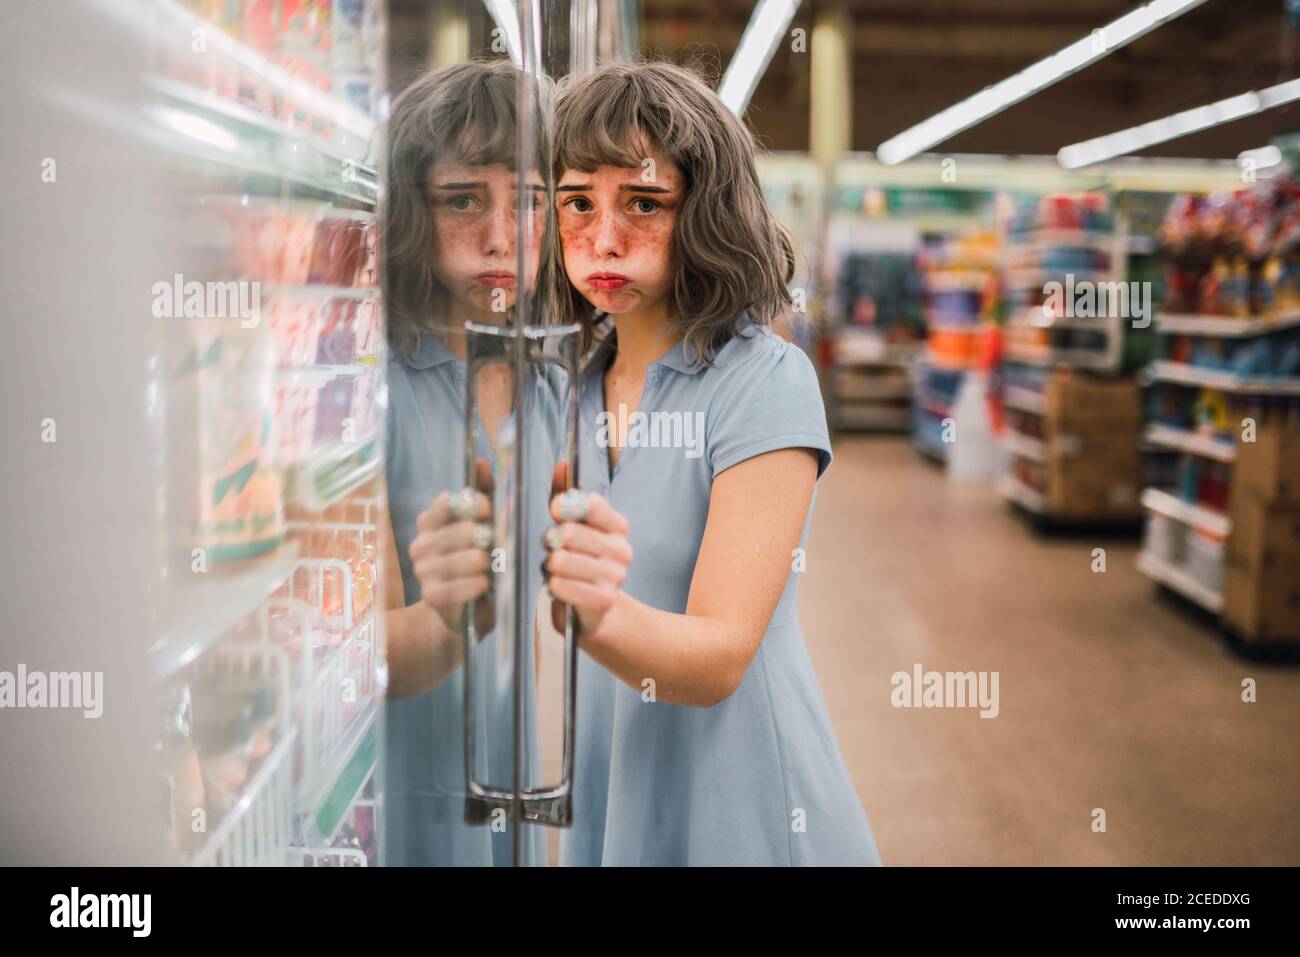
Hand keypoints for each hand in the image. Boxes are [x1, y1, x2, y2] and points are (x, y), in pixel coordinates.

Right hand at [409, 460, 496, 635]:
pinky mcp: (429, 596)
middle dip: (487, 539)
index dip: (474, 505)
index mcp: (430, 521)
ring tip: (496, 565)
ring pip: (460, 560)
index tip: (490, 511)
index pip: (448, 504)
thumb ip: (484, 493)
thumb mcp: (483, 525)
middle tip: (500, 546)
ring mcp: (422, 571)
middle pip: (461, 532)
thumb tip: (481, 462)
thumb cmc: (476, 560)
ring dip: (485, 563)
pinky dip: (474, 586)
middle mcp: (420, 544)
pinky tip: (485, 584)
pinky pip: (452, 588)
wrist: (462, 611)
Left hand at [543, 485, 631, 639]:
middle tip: (552, 547)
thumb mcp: (574, 525)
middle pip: (569, 533)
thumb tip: (562, 464)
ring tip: (555, 569)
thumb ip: (565, 494)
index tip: (556, 513)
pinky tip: (558, 585)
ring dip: (549, 566)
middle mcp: (622, 550)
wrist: (597, 608)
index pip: (589, 504)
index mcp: (618, 526)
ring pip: (561, 561)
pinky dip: (553, 585)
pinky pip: (562, 586)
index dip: (564, 506)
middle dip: (551, 540)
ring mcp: (616, 576)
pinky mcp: (604, 600)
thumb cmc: (580, 558)